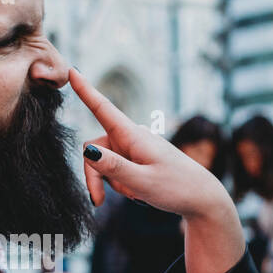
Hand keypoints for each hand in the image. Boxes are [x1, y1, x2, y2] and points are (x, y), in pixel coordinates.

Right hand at [71, 67, 246, 272]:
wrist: (201, 198)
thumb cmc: (177, 188)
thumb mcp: (142, 182)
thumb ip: (113, 167)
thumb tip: (87, 150)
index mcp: (133, 136)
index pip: (103, 108)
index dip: (85, 90)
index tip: (71, 70)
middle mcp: (131, 136)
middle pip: (94, 150)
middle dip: (95, 176)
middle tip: (99, 202)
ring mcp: (133, 147)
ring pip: (104, 162)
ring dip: (112, 182)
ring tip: (136, 194)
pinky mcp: (137, 157)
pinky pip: (115, 168)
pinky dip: (120, 183)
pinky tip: (138, 192)